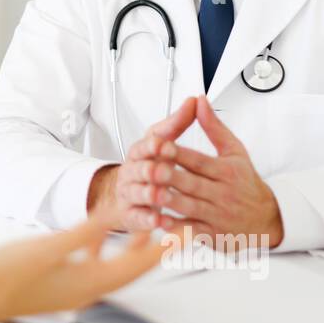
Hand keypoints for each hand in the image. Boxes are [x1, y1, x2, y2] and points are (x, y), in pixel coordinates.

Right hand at [0, 215, 171, 322]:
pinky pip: (93, 263)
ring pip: (116, 265)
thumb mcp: (50, 246)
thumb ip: (84, 231)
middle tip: (178, 228)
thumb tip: (111, 215)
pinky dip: (104, 247)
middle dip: (158, 247)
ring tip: (148, 226)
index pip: (140, 264)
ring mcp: (76, 288)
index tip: (188, 232)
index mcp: (90, 282)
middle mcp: (89, 289)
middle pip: (134, 267)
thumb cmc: (8, 277)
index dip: (166, 246)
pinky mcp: (62, 284)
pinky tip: (98, 233)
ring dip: (133, 247)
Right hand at [88, 96, 197, 230]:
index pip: (144, 145)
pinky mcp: (132, 215)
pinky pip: (139, 218)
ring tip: (162, 196)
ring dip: (149, 194)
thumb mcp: (161, 141)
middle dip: (151, 170)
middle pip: (139, 169)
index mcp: (140, 151)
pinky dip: (150, 220)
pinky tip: (161, 221)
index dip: (154, 145)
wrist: (128, 194)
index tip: (164, 144)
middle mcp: (132, 171)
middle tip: (163, 171)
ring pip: (137, 193)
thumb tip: (194, 101)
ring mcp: (130, 193)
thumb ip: (177, 123)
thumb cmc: (150, 165)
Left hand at [128, 95, 283, 248]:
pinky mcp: (211, 233)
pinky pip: (191, 230)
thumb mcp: (235, 151)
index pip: (198, 160)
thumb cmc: (246, 183)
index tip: (159, 144)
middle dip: (170, 176)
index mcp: (226, 171)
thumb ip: (214, 127)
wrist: (267, 219)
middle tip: (149, 169)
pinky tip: (159, 221)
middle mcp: (222, 193)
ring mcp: (216, 215)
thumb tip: (199, 101)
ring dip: (169, 201)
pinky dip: (175, 228)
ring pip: (189, 207)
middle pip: (191, 183)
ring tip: (150, 193)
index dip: (178, 153)